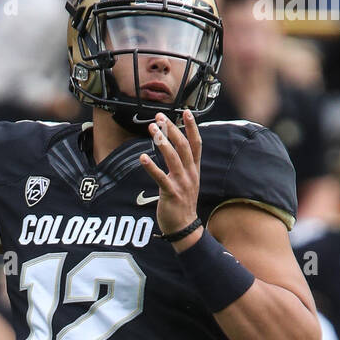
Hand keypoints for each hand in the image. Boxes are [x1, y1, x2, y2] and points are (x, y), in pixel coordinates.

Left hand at [140, 109, 202, 244]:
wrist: (184, 228)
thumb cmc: (182, 204)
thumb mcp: (188, 182)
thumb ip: (184, 166)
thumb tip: (176, 150)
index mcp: (194, 170)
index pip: (196, 144)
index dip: (192, 127)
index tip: (186, 112)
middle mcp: (190, 174)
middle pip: (183, 146)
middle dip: (172, 129)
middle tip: (160, 117)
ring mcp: (181, 183)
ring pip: (173, 157)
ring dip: (162, 141)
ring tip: (152, 129)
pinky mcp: (171, 193)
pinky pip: (160, 177)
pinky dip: (151, 166)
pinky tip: (143, 157)